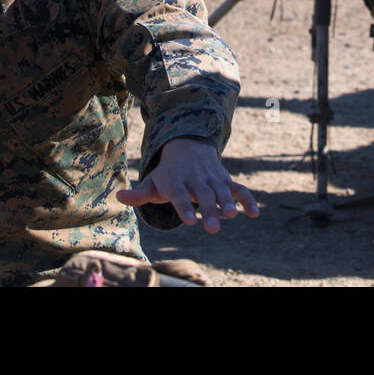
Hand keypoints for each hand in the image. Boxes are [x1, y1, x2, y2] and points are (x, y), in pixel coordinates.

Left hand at [116, 138, 259, 231]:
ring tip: (231, 215)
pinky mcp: (225, 180)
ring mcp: (212, 179)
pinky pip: (238, 188)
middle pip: (202, 195)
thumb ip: (139, 193)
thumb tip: (119, 197)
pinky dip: (247, 199)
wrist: (188, 146)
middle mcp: (195, 179)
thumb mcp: (153, 181)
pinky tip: (255, 213)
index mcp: (176, 181)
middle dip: (208, 210)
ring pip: (221, 191)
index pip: (179, 195)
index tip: (190, 221)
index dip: (184, 207)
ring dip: (227, 202)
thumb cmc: (168, 173)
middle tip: (212, 228)